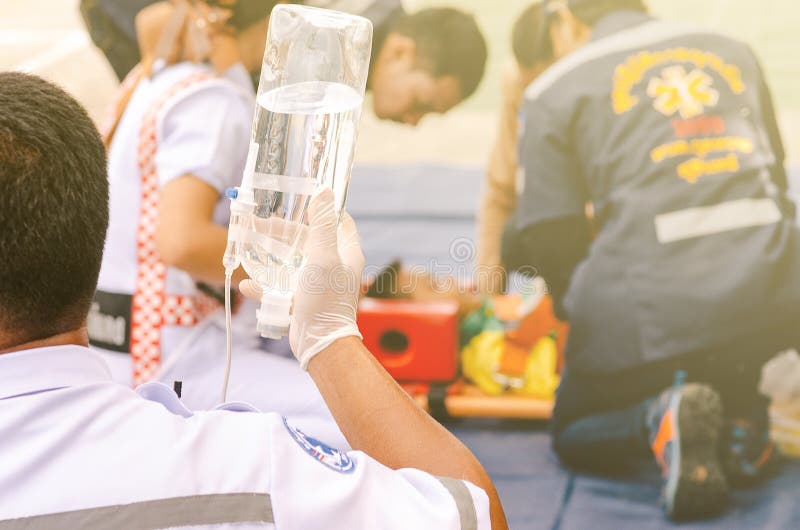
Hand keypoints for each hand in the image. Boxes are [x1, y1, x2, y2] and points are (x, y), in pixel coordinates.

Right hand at [241, 190, 364, 367]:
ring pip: (291, 262)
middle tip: (262, 223)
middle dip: (284, 231)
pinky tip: (248, 285)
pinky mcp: (302, 302)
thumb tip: (325, 191)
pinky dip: (264, 287)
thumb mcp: (323, 256)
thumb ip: (322, 224)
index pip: (339, 221)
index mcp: (346, 253)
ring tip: (249, 244)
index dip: (323, 207)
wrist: (322, 344)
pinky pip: (280, 290)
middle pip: (308, 240)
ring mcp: (317, 284)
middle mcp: (333, 266)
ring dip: (271, 254)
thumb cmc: (326, 299)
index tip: (303, 196)